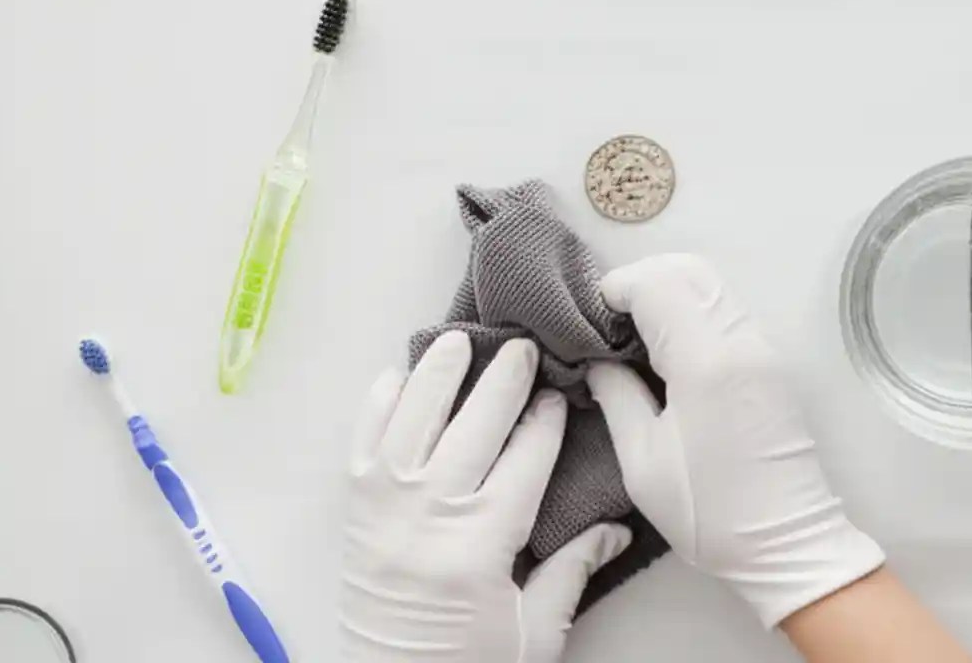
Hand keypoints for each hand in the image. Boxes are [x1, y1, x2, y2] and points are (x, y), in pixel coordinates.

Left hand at [340, 332, 631, 661]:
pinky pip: (363, 441)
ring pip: (413, 419)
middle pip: (473, 425)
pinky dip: (378, 404)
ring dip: (437, 375)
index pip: (524, 460)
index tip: (559, 393)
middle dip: (502, 381)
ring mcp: (386, 506)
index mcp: (483, 543)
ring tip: (458, 340)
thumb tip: (616, 530)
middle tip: (523, 347)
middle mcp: (431, 513)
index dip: (545, 421)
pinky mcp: (355, 510)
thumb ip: (572, 571)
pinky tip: (396, 377)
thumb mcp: (534, 632)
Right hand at [586, 255, 883, 627]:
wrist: (788, 544)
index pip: (658, 284)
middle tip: (610, 322)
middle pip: (689, 271)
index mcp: (706, 363)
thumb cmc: (709, 512)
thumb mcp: (642, 463)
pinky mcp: (773, 363)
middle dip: (643, 282)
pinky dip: (693, 311)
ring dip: (669, 294)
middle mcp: (742, 342)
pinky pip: (728, 310)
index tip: (592, 318)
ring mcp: (764, 349)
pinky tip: (670, 350)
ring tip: (636, 337)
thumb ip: (616, 397)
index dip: (617, 288)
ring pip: (712, 285)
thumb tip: (597, 360)